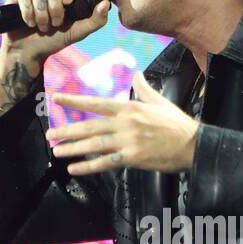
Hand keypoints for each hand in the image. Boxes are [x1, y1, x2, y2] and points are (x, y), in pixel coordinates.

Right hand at [2, 0, 110, 65]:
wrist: (31, 51)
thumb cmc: (55, 40)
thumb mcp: (78, 32)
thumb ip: (95, 20)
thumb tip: (106, 3)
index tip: (68, 2)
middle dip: (55, 7)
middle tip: (55, 24)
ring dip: (41, 12)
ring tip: (42, 27)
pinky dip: (28, 10)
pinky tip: (29, 22)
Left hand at [48, 70, 198, 174]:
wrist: (193, 144)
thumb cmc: (177, 123)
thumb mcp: (160, 101)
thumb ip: (143, 88)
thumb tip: (136, 73)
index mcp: (129, 108)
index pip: (96, 103)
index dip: (74, 101)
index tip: (56, 99)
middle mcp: (125, 123)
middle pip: (90, 126)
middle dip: (67, 129)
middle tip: (49, 134)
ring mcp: (128, 141)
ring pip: (94, 145)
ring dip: (73, 148)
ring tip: (57, 151)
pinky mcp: (132, 158)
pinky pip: (105, 163)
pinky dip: (88, 167)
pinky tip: (74, 169)